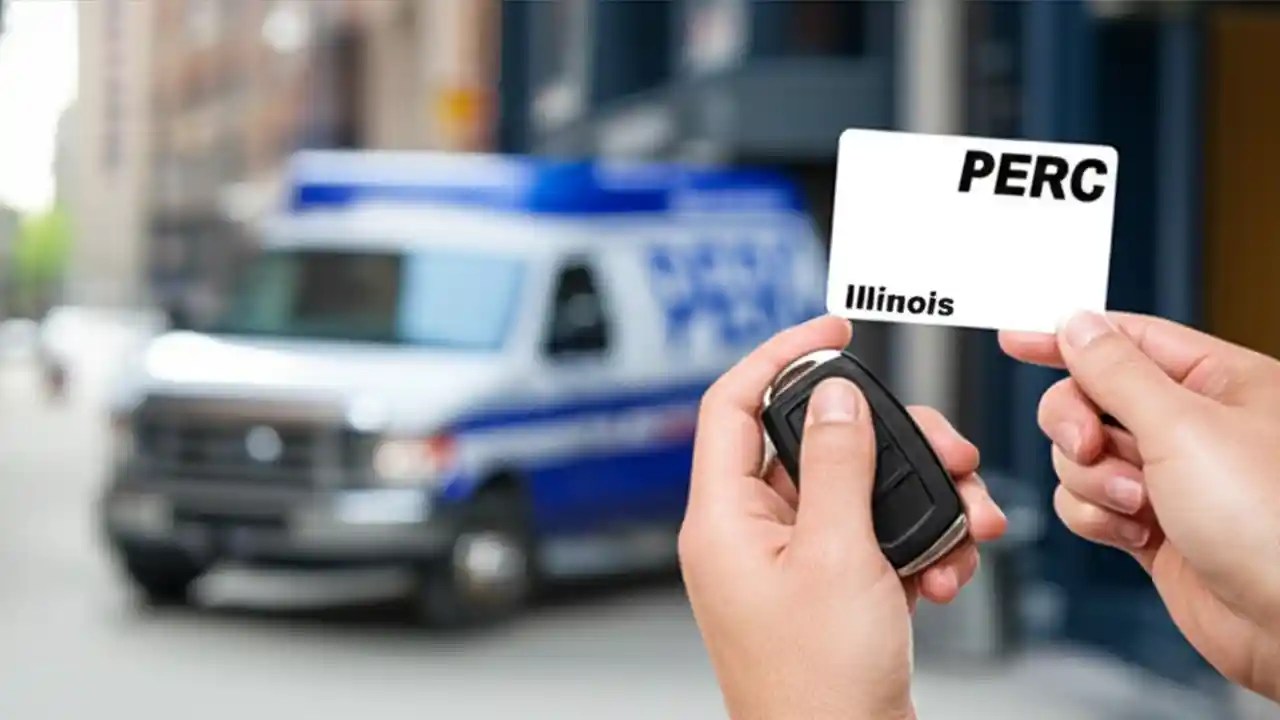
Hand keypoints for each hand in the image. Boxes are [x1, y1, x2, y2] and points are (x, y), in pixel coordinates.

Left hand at [680, 316, 1007, 719]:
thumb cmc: (819, 689)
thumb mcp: (838, 555)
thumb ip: (836, 463)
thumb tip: (831, 393)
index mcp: (724, 518)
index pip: (732, 403)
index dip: (779, 353)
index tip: (832, 328)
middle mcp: (748, 535)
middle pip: (811, 443)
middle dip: (887, 440)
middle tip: (944, 446)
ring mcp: (788, 564)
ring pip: (855, 490)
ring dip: (918, 496)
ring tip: (969, 517)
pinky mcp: (827, 589)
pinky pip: (872, 536)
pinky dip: (917, 541)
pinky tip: (948, 567)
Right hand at [1001, 311, 1279, 699]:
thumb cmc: (1272, 525)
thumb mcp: (1182, 427)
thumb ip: (1117, 371)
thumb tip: (1078, 326)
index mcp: (1218, 382)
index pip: (1127, 338)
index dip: (1070, 338)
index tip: (1018, 339)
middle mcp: (1194, 426)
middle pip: (1091, 398)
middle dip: (1076, 424)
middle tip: (1087, 445)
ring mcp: (1171, 478)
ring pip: (1082, 456)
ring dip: (1093, 481)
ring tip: (1136, 503)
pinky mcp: (1150, 526)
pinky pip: (1088, 503)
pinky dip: (1096, 518)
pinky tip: (1133, 533)